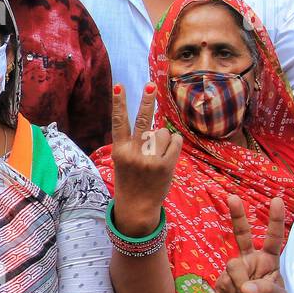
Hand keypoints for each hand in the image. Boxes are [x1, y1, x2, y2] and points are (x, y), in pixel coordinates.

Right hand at [109, 83, 181, 236]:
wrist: (137, 207)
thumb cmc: (130, 181)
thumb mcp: (122, 161)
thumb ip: (132, 143)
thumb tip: (152, 122)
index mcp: (120, 151)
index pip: (119, 122)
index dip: (119, 103)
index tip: (119, 86)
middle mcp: (134, 154)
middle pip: (142, 121)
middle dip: (147, 102)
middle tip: (150, 86)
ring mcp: (150, 160)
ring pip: (162, 132)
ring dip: (163, 138)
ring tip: (156, 153)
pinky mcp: (166, 166)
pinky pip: (175, 141)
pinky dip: (174, 142)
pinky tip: (169, 150)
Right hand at [214, 195, 288, 292]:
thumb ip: (267, 290)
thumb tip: (245, 286)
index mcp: (268, 262)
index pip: (272, 238)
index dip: (274, 220)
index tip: (276, 200)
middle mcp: (250, 261)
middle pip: (242, 234)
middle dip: (237, 215)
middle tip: (232, 197)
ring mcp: (234, 270)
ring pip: (234, 265)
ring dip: (243, 283)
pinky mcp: (221, 282)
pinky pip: (226, 280)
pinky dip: (234, 292)